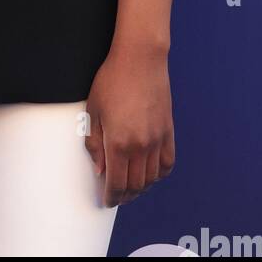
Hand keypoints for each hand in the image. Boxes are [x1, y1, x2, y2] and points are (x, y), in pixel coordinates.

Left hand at [85, 41, 174, 207]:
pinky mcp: (168, 131)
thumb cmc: (111, 80)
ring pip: (152, 178)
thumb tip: (99, 170)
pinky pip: (167, 163)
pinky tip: (151, 173)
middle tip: (116, 196)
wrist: (140, 60)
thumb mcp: (93, 110)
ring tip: (131, 187)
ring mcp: (157, 140)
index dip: (111, 197)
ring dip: (141, 187)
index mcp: (118, 142)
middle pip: (135, 185)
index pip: (116, 183)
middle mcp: (140, 146)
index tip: (107, 201)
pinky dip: (159, 174)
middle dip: (124, 195)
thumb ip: (94, 143)